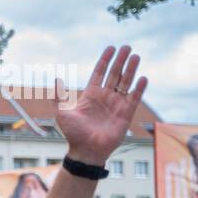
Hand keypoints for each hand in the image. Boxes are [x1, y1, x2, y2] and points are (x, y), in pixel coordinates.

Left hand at [55, 46, 146, 164]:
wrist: (86, 150)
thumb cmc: (73, 133)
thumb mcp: (62, 113)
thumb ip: (59, 97)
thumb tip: (56, 79)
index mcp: (90, 95)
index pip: (99, 73)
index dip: (105, 60)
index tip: (111, 48)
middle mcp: (105, 97)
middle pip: (115, 74)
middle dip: (120, 61)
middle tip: (127, 47)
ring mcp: (116, 104)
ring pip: (126, 82)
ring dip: (130, 69)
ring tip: (135, 56)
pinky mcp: (126, 113)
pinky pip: (134, 98)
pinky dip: (138, 88)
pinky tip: (142, 78)